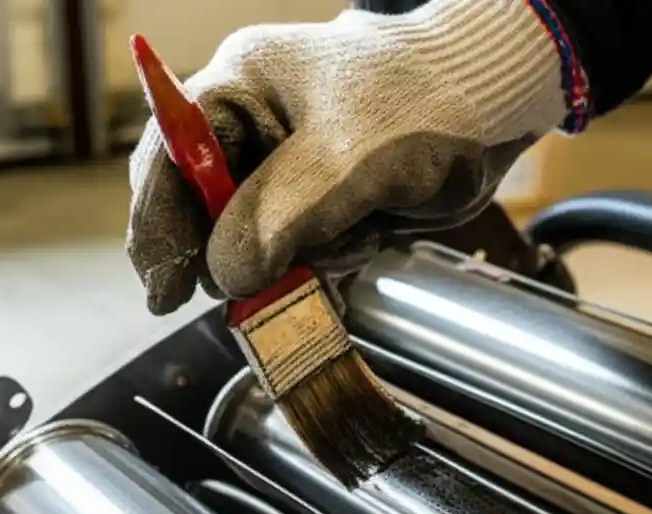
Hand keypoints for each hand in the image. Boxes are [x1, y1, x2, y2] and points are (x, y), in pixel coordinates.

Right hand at [127, 0, 579, 313]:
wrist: (493, 110)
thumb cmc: (424, 104)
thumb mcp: (346, 158)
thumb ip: (278, 216)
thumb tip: (226, 273)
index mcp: (239, 87)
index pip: (168, 158)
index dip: (158, 226)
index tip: (164, 289)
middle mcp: (252, 127)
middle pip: (204, 209)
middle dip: (235, 252)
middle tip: (261, 286)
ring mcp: (287, 168)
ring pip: (253, 243)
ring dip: (294, 260)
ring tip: (350, 234)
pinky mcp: (321, 202)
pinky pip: (298, 253)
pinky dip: (325, 262)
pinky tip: (363, 236)